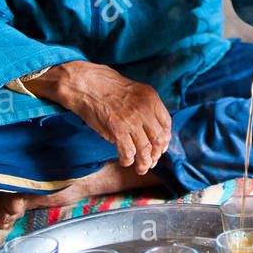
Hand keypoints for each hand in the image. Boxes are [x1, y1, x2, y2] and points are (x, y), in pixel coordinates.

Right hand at [34, 61, 171, 174]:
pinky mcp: (117, 131)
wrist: (85, 84)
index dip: (165, 139)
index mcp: (151, 99)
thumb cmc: (106, 86)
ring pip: (145, 150)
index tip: (161, 147)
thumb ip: (146, 108)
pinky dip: (128, 161)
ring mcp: (132, 121)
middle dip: (156, 154)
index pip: (166, 124)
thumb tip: (151, 130)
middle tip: (152, 161)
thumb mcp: (134, 91)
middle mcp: (145, 110)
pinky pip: (128, 153)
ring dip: (144, 163)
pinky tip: (125, 161)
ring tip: (141, 168)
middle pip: (158, 139)